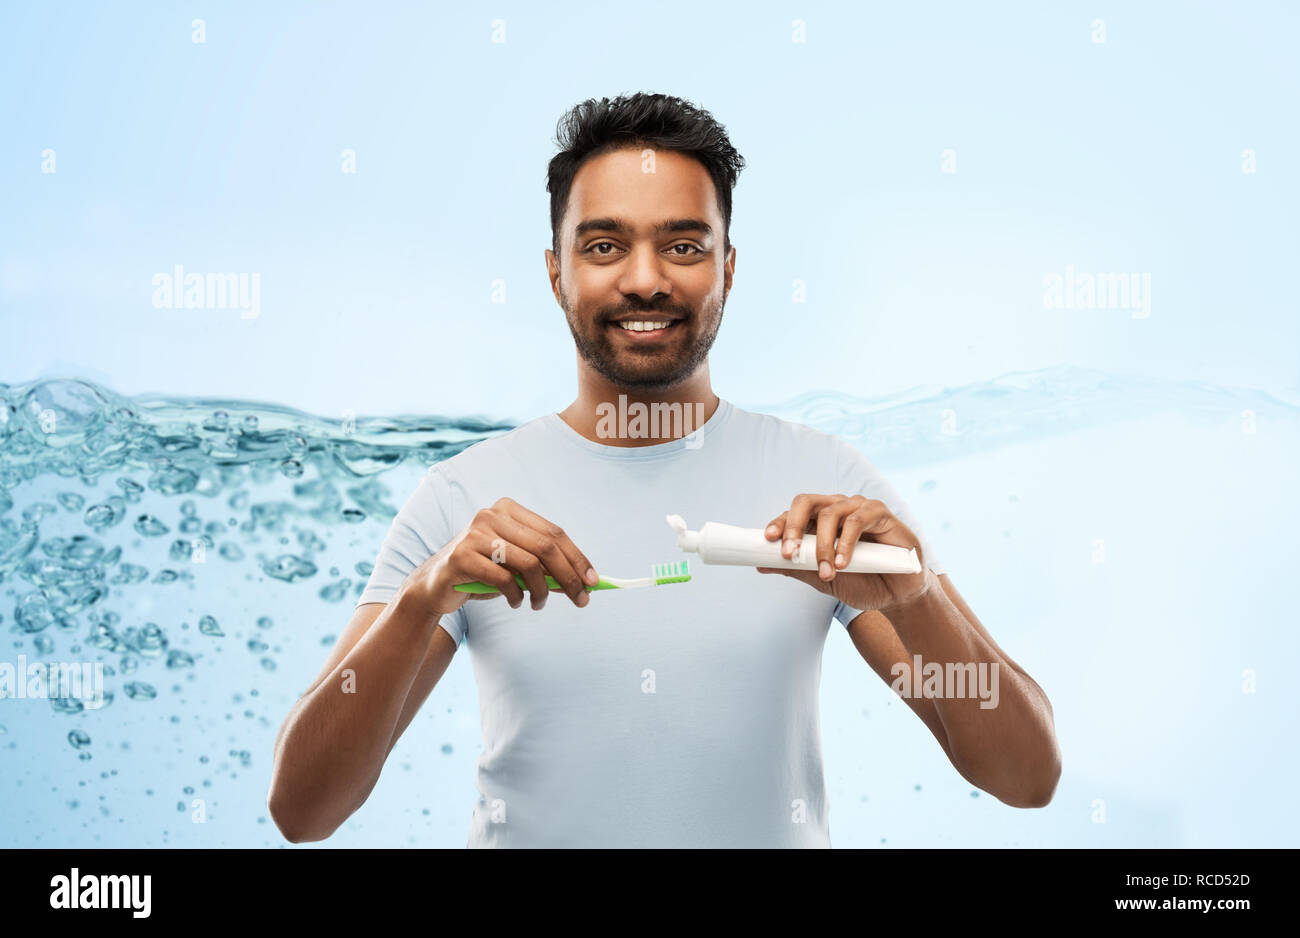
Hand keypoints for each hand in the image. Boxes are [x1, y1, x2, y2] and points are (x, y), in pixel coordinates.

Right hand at [398, 497, 599, 616]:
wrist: (435, 585)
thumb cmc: (483, 572)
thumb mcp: (516, 565)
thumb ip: (544, 567)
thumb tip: (583, 581)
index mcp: (508, 510)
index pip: (554, 533)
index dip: (577, 558)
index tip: (594, 581)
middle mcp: (491, 515)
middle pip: (545, 547)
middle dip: (568, 577)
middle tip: (581, 600)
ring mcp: (475, 534)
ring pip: (528, 564)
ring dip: (541, 592)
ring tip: (538, 605)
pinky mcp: (461, 556)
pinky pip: (504, 579)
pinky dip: (516, 596)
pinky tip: (515, 603)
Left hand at [755, 493, 930, 612]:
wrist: (897, 595)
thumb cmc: (861, 582)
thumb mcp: (823, 578)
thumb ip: (796, 568)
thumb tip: (760, 565)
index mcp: (820, 521)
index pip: (794, 513)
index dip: (780, 523)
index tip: (768, 540)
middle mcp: (837, 508)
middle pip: (807, 502)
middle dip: (793, 526)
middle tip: (789, 553)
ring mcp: (858, 507)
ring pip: (830, 513)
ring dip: (823, 545)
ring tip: (827, 572)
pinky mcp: (880, 512)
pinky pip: (856, 520)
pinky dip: (846, 543)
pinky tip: (843, 564)